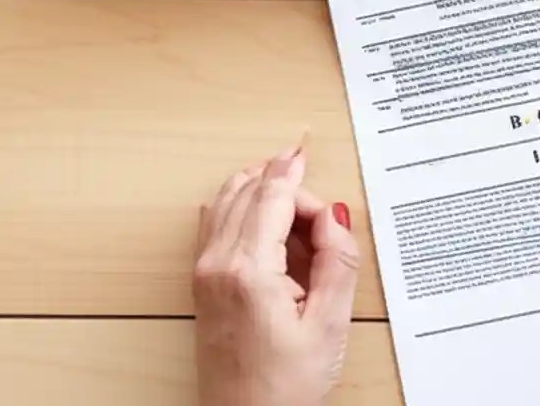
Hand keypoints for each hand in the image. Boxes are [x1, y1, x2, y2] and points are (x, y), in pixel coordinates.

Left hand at [194, 146, 360, 405]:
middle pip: (249, 192)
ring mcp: (203, 273)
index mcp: (248, 270)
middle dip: (285, 187)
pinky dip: (241, 208)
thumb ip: (338, 259)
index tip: (310, 157)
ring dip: (260, 192)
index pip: (273, 197)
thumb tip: (335, 215)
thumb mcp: (330, 323)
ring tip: (296, 209)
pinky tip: (262, 218)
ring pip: (226, 201)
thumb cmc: (284, 388)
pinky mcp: (201, 284)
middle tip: (321, 214)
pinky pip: (215, 223)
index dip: (299, 179)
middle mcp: (216, 265)